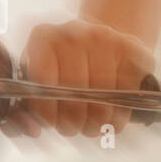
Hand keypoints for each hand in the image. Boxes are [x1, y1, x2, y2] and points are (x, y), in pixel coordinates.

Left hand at [9, 20, 154, 138]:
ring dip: (96, 120)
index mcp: (44, 36)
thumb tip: (32, 130)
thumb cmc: (63, 60)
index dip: (46, 108)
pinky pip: (126, 91)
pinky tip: (110, 119)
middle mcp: (73, 31)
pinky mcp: (130, 48)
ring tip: (90, 127)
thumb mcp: (39, 68)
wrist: (99, 38)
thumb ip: (30, 96)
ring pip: (102, 93)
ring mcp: (104, 37)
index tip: (50, 123)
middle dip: (72, 119)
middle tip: (72, 129)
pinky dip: (118, 114)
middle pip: (74, 88)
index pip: (43, 78)